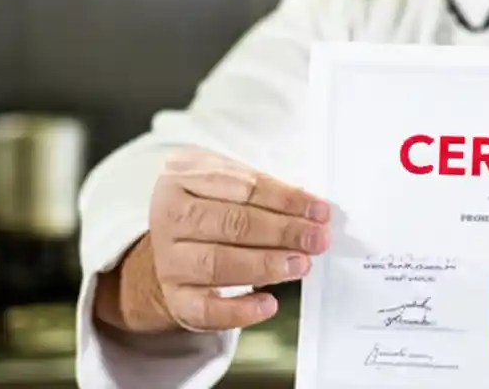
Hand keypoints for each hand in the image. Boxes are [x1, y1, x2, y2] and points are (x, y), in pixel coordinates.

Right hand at [95, 149, 331, 333]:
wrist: (173, 247)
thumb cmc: (211, 209)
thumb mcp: (230, 185)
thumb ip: (266, 192)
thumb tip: (311, 210)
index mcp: (184, 178)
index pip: (242, 187)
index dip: (286, 199)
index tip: (319, 211)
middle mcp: (169, 217)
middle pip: (232, 224)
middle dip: (282, 232)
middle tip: (316, 239)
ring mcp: (168, 259)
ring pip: (218, 263)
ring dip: (266, 265)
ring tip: (301, 264)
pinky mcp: (175, 297)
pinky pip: (205, 309)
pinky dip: (239, 310)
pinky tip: (269, 304)